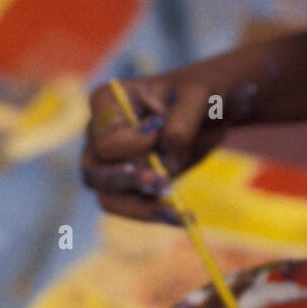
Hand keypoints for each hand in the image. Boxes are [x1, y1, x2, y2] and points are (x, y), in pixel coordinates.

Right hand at [81, 62, 236, 222]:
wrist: (213, 110)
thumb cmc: (200, 92)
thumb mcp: (200, 95)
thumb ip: (183, 119)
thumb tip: (169, 150)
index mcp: (108, 101)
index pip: (103, 137)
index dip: (131, 144)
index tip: (159, 132)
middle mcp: (100, 133)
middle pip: (93, 172)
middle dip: (128, 181)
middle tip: (160, 182)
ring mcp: (113, 161)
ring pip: (106, 196)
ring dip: (138, 205)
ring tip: (170, 207)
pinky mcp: (131, 182)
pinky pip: (128, 207)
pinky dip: (151, 213)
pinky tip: (179, 215)